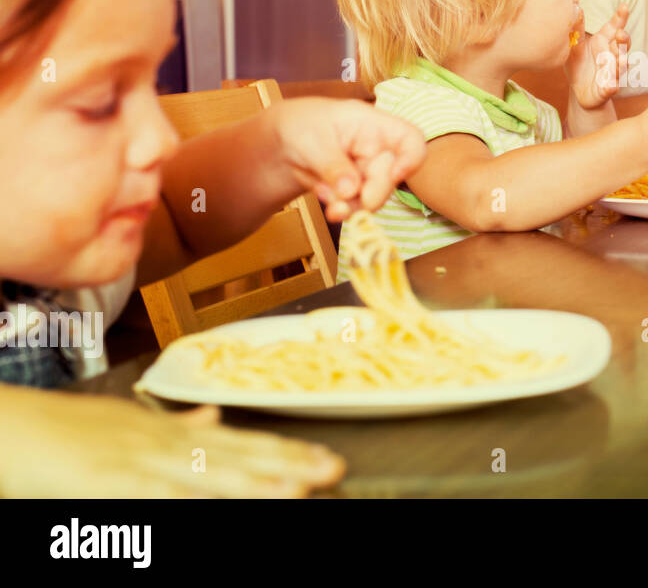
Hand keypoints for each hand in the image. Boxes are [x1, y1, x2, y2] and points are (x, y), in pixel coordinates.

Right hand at [0, 387, 343, 496]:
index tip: (323, 458)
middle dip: (286, 466)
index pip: (237, 442)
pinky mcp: (108, 486)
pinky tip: (219, 510)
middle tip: (333, 469)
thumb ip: (174, 427)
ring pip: (207, 476)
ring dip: (253, 485)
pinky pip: (159, 503)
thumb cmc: (57, 431)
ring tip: (297, 490)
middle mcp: (160, 444)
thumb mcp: (123, 424)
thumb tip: (215, 417)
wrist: (4, 426)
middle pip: (234, 457)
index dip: (282, 452)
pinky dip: (192, 506)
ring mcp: (136, 464)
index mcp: (166, 431)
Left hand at [271, 98, 427, 221]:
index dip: (412, 159)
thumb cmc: (301, 126)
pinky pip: (355, 205)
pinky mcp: (355, 190)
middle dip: (372, 193)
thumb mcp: (312, 140)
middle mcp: (377, 150)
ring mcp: (367, 171)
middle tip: (346, 204)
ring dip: (351, 205)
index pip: (410, 139)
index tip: (395, 176)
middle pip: (391, 176)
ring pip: (374, 197)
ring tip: (326, 201)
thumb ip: (332, 165)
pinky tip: (323, 197)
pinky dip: (340, 207)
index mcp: (374, 125)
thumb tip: (351, 190)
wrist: (282, 142)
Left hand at [567, 4, 629, 109]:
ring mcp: (612, 72)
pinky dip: (612, 85)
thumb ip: (577, 29)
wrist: (579, 90)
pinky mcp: (608, 88)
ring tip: (620, 59)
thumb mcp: (575, 45)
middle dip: (623, 40)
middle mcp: (612, 55)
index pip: (615, 27)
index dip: (621, 17)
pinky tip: (611, 84)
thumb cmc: (578, 64)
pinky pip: (612, 87)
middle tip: (620, 34)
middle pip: (622, 45)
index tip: (624, 6)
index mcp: (604, 41)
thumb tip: (576, 8)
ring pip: (620, 65)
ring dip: (621, 62)